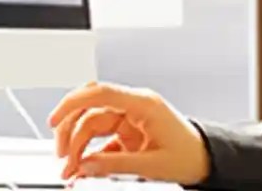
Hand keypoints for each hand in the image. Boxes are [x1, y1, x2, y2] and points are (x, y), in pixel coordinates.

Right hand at [47, 80, 210, 183]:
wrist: (207, 159)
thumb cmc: (188, 155)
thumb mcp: (151, 165)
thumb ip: (114, 164)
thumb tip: (84, 165)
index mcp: (143, 104)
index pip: (100, 93)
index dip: (73, 103)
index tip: (54, 120)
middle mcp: (133, 106)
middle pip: (90, 109)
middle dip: (71, 131)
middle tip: (62, 157)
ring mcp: (129, 117)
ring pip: (91, 123)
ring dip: (77, 144)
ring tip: (70, 168)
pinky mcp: (127, 131)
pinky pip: (100, 137)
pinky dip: (89, 152)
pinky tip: (82, 168)